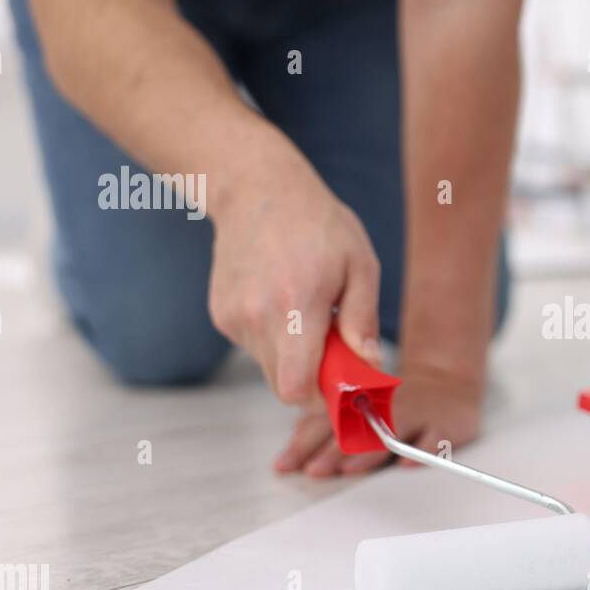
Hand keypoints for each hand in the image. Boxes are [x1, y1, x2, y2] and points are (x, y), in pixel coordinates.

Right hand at [209, 159, 382, 405]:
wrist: (256, 190)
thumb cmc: (317, 225)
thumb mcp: (360, 265)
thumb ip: (362, 321)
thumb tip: (368, 366)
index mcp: (295, 306)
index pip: (295, 387)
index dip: (319, 399)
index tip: (341, 386)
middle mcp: (257, 316)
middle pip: (283, 386)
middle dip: (313, 378)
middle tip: (334, 347)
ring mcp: (233, 317)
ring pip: (269, 367)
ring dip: (294, 355)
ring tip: (307, 312)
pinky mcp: (221, 315)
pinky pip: (254, 346)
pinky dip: (274, 337)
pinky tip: (283, 300)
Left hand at [275, 364, 484, 476]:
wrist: (447, 385)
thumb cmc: (395, 404)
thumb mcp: (359, 405)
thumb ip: (327, 424)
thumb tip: (295, 441)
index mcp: (360, 402)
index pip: (327, 423)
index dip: (305, 444)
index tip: (286, 464)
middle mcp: (386, 407)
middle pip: (356, 430)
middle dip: (332, 451)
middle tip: (314, 470)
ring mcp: (417, 414)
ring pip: (392, 432)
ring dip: (370, 452)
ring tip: (350, 468)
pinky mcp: (445, 424)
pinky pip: (434, 438)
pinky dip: (421, 451)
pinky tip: (406, 464)